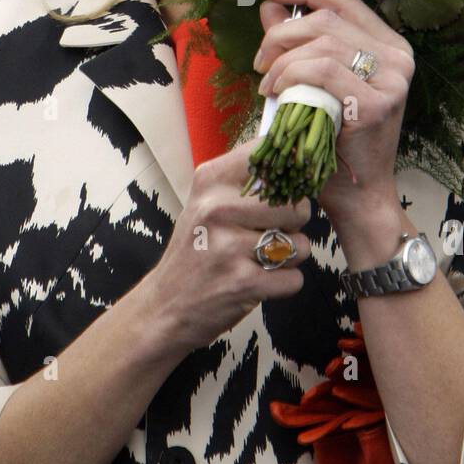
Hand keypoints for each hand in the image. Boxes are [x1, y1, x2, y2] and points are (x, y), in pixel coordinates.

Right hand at [140, 138, 312, 356]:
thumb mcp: (205, 204)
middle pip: (296, 205)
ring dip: (289, 258)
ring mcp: (229, 247)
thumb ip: (244, 181)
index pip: (270, 156)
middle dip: (294, 224)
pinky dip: (283, 285)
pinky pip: (294, 278)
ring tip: (260, 260)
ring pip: (300, 244)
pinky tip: (258, 283)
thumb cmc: (194, 252)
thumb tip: (297, 159)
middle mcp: (218, 208)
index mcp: (210, 181)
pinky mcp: (243, 283)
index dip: (290, 171)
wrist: (164, 308)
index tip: (287, 186)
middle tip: (269, 234)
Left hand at [254, 0, 414, 224]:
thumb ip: (296, 41)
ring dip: (282, 60)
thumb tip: (271, 5)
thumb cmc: (334, 138)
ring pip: (321, 43)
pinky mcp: (377, 104)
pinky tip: (279, 92)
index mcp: (390, 45)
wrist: (355, 193)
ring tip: (267, 84)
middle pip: (326, 20)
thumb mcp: (314, 81)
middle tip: (259, 60)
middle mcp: (399, 57)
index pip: (344, 0)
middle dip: (282, 34)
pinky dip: (292, 75)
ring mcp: (393, 80)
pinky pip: (322, 70)